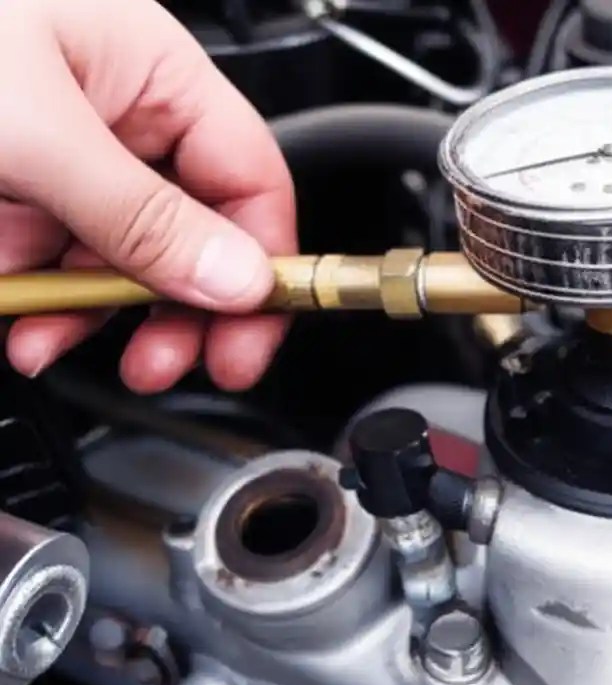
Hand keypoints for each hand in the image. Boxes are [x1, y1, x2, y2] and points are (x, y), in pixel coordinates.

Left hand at [0, 0, 294, 392]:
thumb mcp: (30, 130)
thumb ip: (140, 214)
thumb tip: (235, 277)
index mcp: (149, 71)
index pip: (248, 175)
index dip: (262, 258)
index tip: (249, 329)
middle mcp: (114, 114)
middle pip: (194, 229)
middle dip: (183, 305)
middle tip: (175, 361)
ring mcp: (59, 158)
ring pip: (121, 260)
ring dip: (102, 319)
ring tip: (64, 348)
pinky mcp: (9, 196)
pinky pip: (56, 266)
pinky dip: (45, 310)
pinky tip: (27, 331)